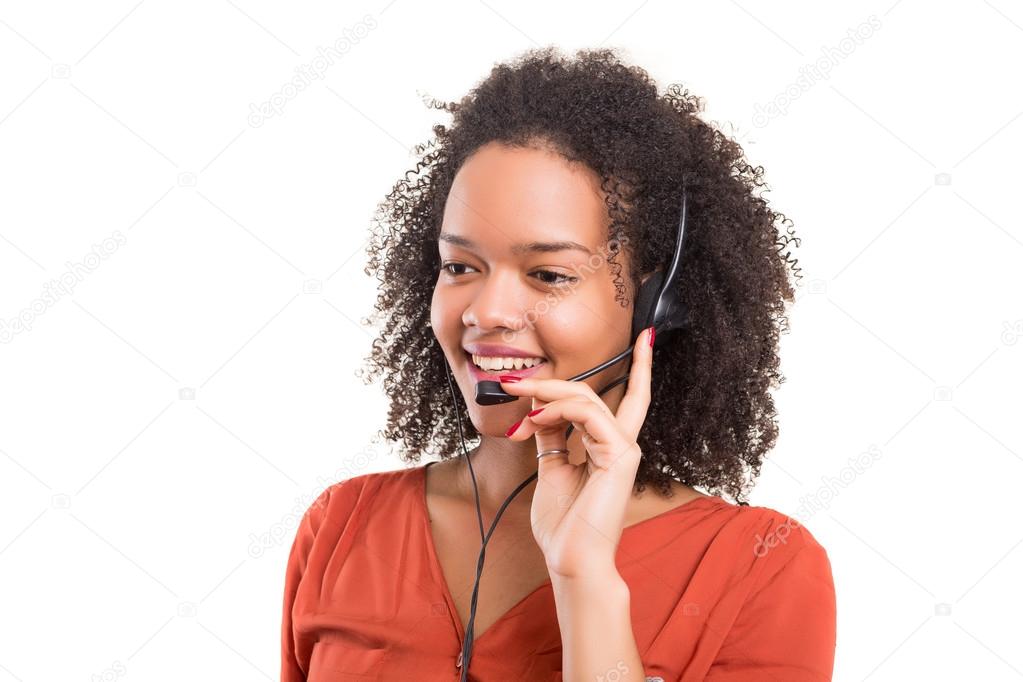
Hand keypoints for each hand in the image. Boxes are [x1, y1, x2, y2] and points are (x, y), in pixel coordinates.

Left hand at [499, 326, 655, 579]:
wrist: (571, 558)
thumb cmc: (563, 524)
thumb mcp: (550, 469)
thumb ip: (550, 436)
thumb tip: (539, 409)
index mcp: (610, 447)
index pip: (630, 397)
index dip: (641, 367)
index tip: (646, 335)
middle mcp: (621, 443)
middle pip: (591, 393)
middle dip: (549, 383)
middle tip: (510, 383)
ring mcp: (624, 448)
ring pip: (586, 398)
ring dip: (546, 395)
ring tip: (517, 402)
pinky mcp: (620, 454)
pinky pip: (588, 414)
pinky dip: (557, 411)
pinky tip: (535, 420)